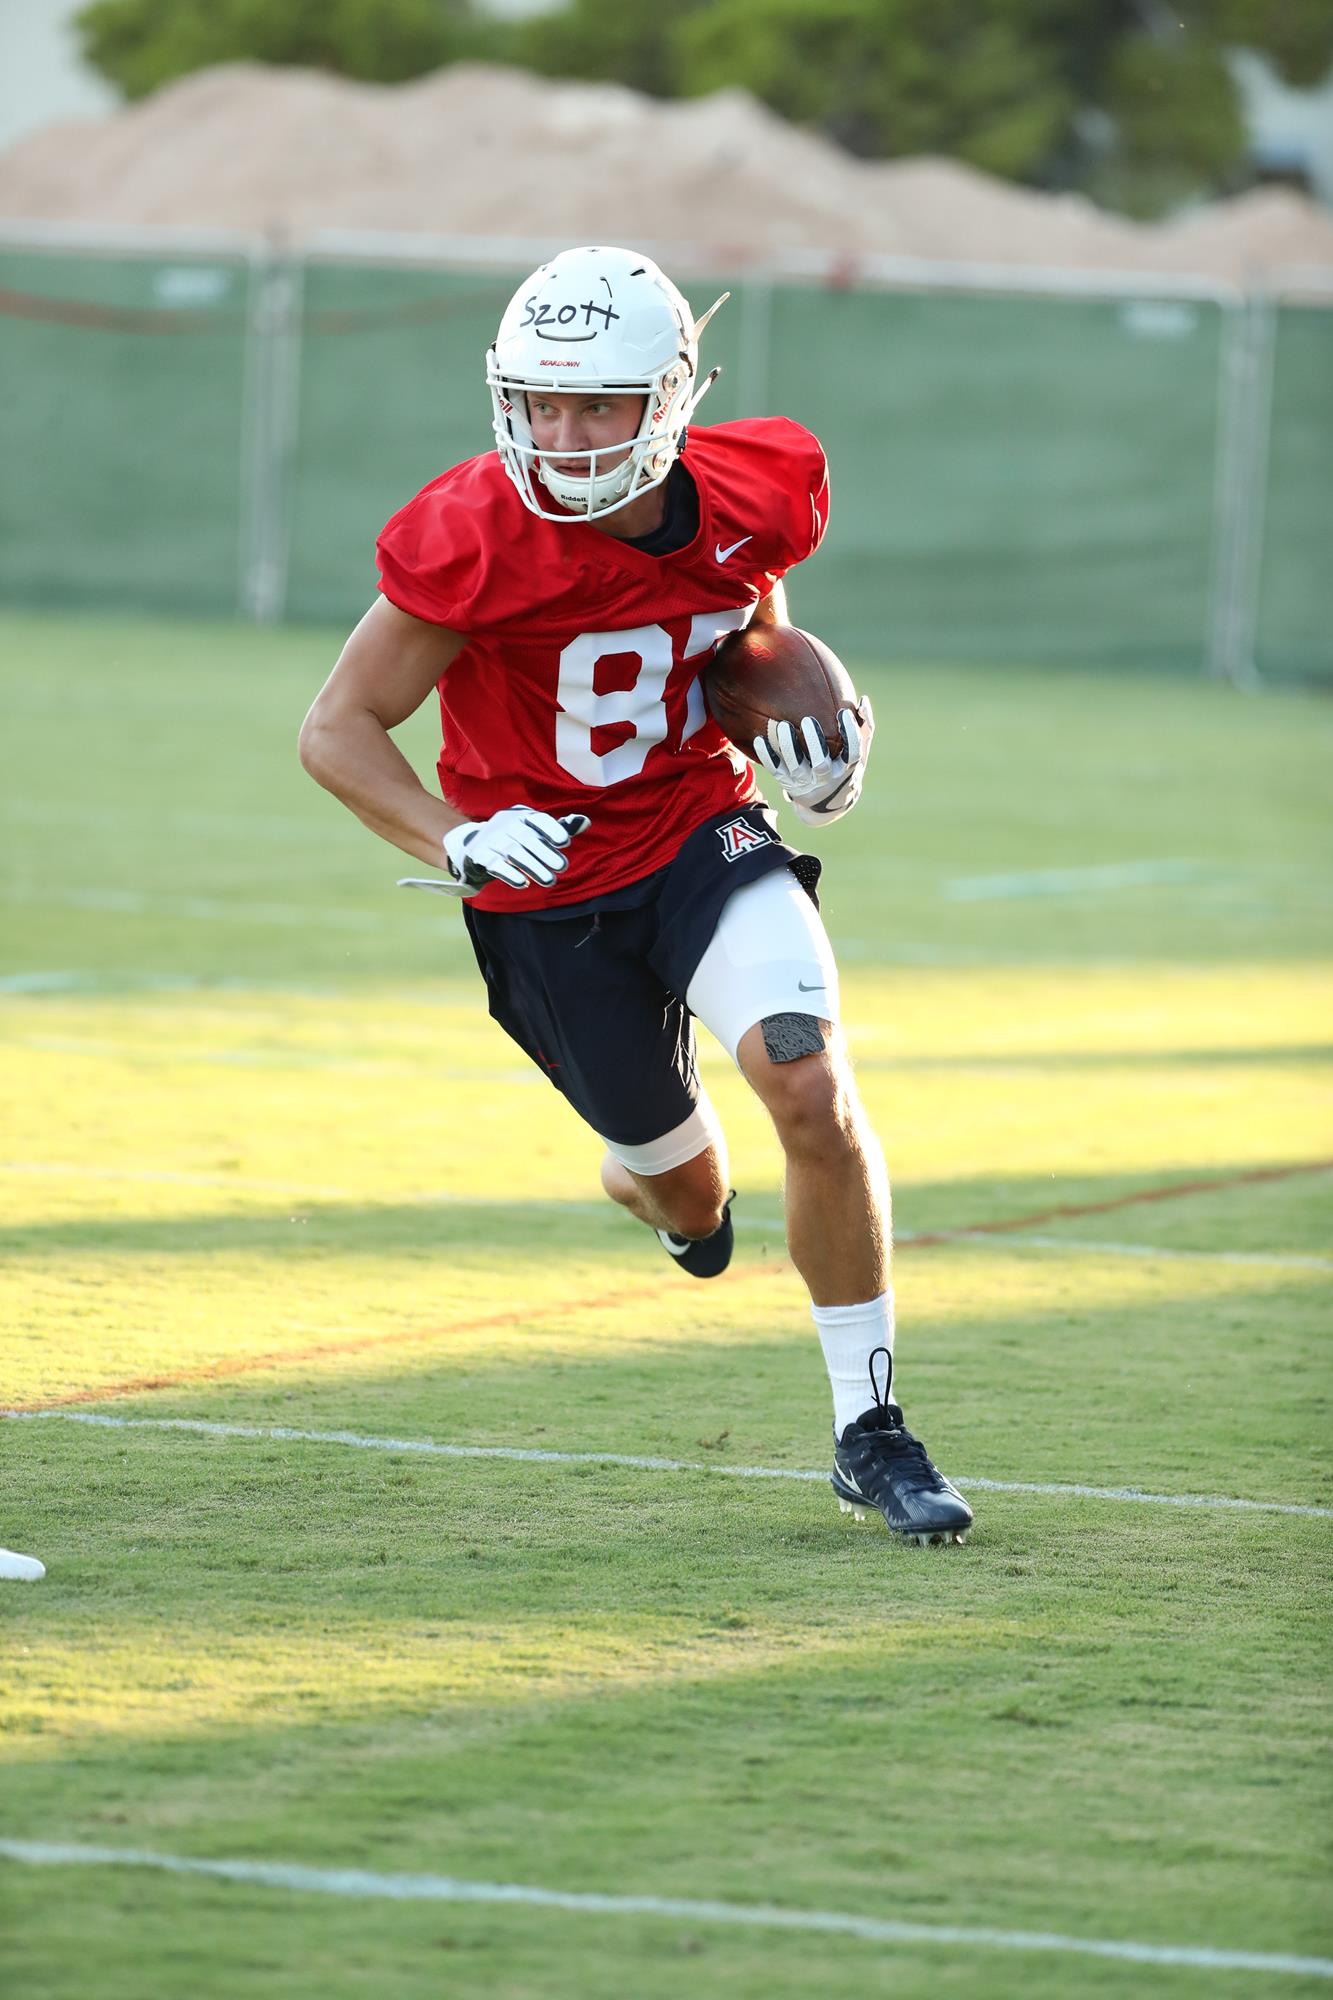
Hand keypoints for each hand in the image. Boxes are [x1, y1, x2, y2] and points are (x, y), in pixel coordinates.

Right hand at [440, 806, 590, 892]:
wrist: (474, 846)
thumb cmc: (515, 838)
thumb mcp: (535, 831)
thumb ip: (560, 828)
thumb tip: (585, 821)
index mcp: (521, 816)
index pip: (538, 820)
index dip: (551, 829)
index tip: (566, 842)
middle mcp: (505, 824)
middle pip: (527, 838)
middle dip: (545, 853)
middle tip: (563, 867)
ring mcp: (491, 839)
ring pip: (513, 853)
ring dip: (532, 867)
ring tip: (549, 881)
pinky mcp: (480, 855)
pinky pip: (495, 865)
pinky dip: (509, 874)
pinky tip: (523, 883)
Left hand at [753, 698, 873, 824]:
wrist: (826, 804)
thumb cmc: (845, 768)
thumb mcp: (860, 753)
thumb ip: (864, 727)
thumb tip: (863, 699)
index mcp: (847, 770)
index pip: (853, 753)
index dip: (850, 733)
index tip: (843, 711)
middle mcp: (826, 778)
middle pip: (821, 764)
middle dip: (814, 742)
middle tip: (809, 719)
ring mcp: (806, 783)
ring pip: (796, 767)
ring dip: (789, 747)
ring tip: (784, 726)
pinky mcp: (789, 784)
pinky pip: (776, 770)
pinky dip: (767, 756)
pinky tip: (760, 739)